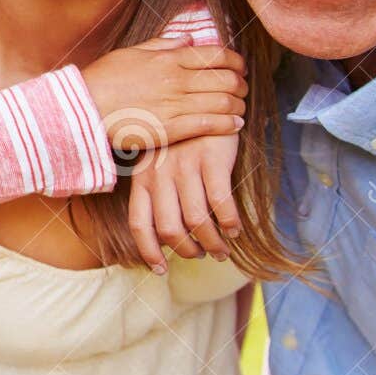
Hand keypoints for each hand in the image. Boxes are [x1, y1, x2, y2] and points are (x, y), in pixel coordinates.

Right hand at [82, 38, 246, 148]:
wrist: (83, 108)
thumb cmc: (102, 79)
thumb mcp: (131, 53)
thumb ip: (162, 44)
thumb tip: (188, 38)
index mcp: (168, 59)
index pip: (216, 55)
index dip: (236, 61)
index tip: (239, 68)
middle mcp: (177, 79)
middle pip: (227, 78)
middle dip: (241, 84)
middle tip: (242, 89)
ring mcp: (175, 104)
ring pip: (224, 101)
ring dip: (239, 105)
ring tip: (240, 108)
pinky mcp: (172, 129)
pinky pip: (211, 124)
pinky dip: (229, 124)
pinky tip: (235, 124)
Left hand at [127, 133, 241, 273]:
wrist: (202, 104)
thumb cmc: (181, 144)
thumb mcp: (159, 166)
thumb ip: (158, 197)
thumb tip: (166, 239)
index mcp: (142, 180)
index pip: (140, 224)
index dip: (150, 252)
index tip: (162, 270)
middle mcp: (160, 175)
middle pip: (169, 229)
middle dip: (188, 250)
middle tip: (203, 255)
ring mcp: (185, 167)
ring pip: (196, 220)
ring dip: (212, 242)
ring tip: (222, 249)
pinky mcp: (211, 159)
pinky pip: (220, 201)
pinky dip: (229, 222)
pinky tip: (235, 229)